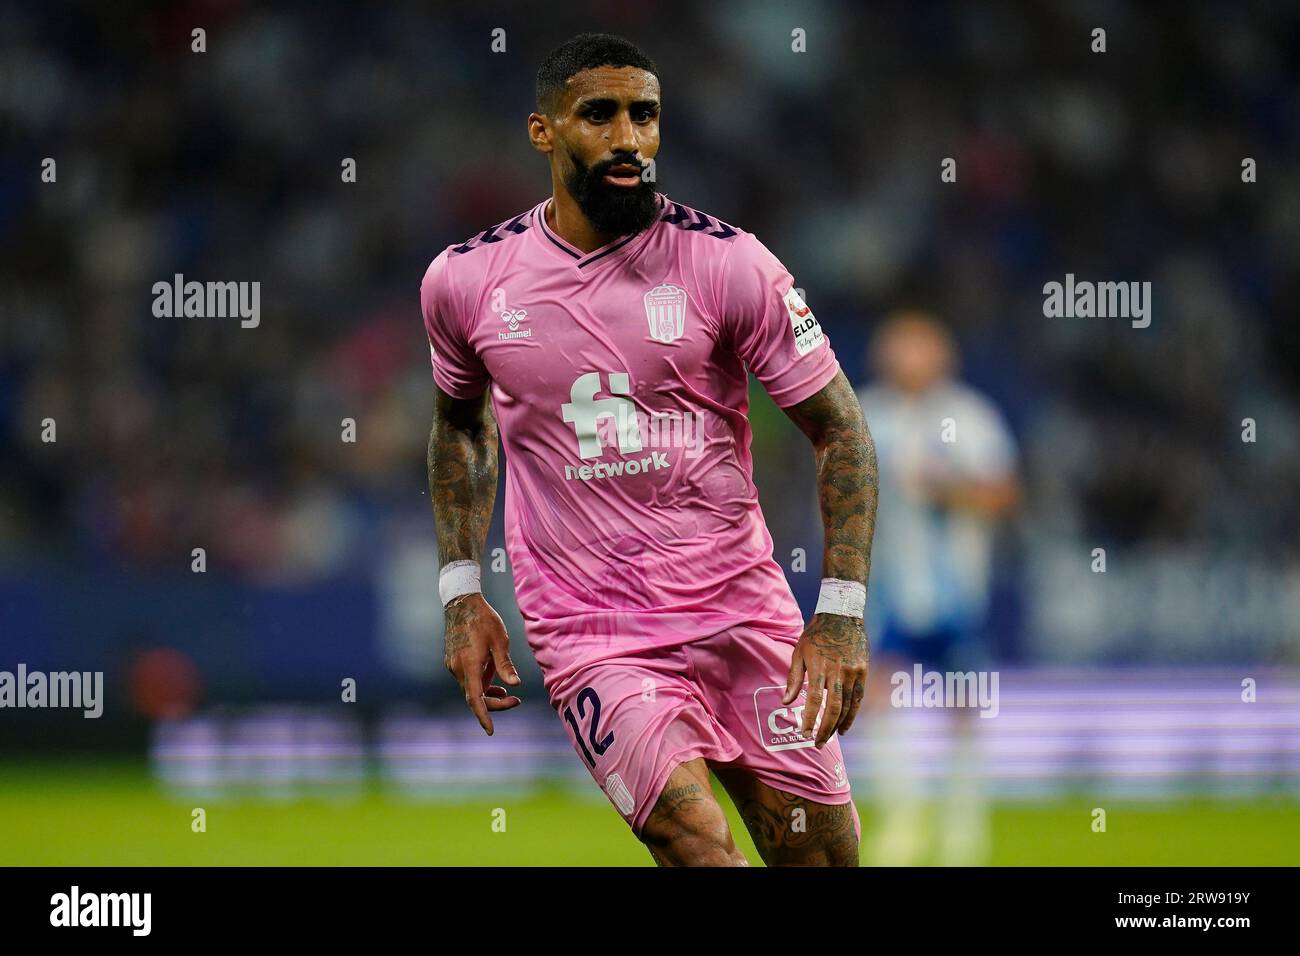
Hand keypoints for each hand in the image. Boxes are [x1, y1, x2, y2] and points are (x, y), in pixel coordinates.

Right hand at [443, 593, 521, 734]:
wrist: (461, 603)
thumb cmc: (483, 619)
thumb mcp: (500, 641)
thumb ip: (505, 665)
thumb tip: (515, 685)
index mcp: (469, 665)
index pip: (475, 699)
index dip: (484, 716)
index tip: (491, 730)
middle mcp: (457, 668)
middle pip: (474, 697)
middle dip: (494, 704)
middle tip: (516, 701)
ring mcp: (452, 665)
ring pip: (470, 689)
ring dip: (487, 695)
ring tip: (508, 694)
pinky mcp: (452, 661)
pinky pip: (467, 680)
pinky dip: (480, 685)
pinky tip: (494, 682)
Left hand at [783, 614, 869, 746]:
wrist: (842, 615)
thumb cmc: (815, 635)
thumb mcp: (799, 652)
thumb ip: (793, 678)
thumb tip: (785, 702)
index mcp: (819, 666)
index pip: (815, 699)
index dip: (809, 719)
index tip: (804, 734)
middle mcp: (838, 671)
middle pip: (833, 707)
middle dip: (825, 729)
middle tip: (817, 744)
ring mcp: (853, 672)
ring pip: (847, 706)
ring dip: (838, 725)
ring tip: (828, 738)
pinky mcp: (863, 671)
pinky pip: (858, 698)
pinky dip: (852, 714)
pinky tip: (844, 726)